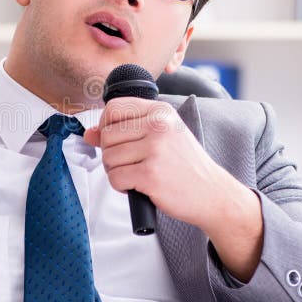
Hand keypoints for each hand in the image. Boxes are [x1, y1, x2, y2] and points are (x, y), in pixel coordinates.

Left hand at [84, 97, 263, 280]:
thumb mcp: (160, 137)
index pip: (113, 108)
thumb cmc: (185, 165)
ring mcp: (155, 149)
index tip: (116, 140)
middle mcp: (158, 125)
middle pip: (107, 135)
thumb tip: (89, 133)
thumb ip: (124, 131)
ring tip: (137, 174)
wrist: (212, 193)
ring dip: (116, 171)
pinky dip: (122, 186)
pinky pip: (115, 178)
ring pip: (108, 158)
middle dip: (111, 154)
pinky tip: (139, 186)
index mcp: (160, 111)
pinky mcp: (150, 174)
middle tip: (130, 164)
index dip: (105, 126)